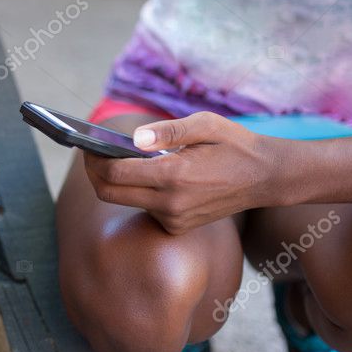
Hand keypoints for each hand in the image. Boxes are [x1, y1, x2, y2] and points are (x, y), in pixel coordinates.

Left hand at [84, 112, 283, 233]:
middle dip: (94, 174)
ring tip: (118, 158)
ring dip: (118, 182)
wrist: (266, 178)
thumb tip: (134, 139)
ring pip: (127, 201)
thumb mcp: (204, 124)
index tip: (85, 146)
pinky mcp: (178, 227)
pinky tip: (147, 174)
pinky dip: (139, 192)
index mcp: (174, 175)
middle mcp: (170, 203)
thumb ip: (167, 130)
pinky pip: (145, 209)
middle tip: (91, 154)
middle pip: (110, 193)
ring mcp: (174, 219)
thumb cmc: (234, 145)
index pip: (115, 173)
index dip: (93, 159)